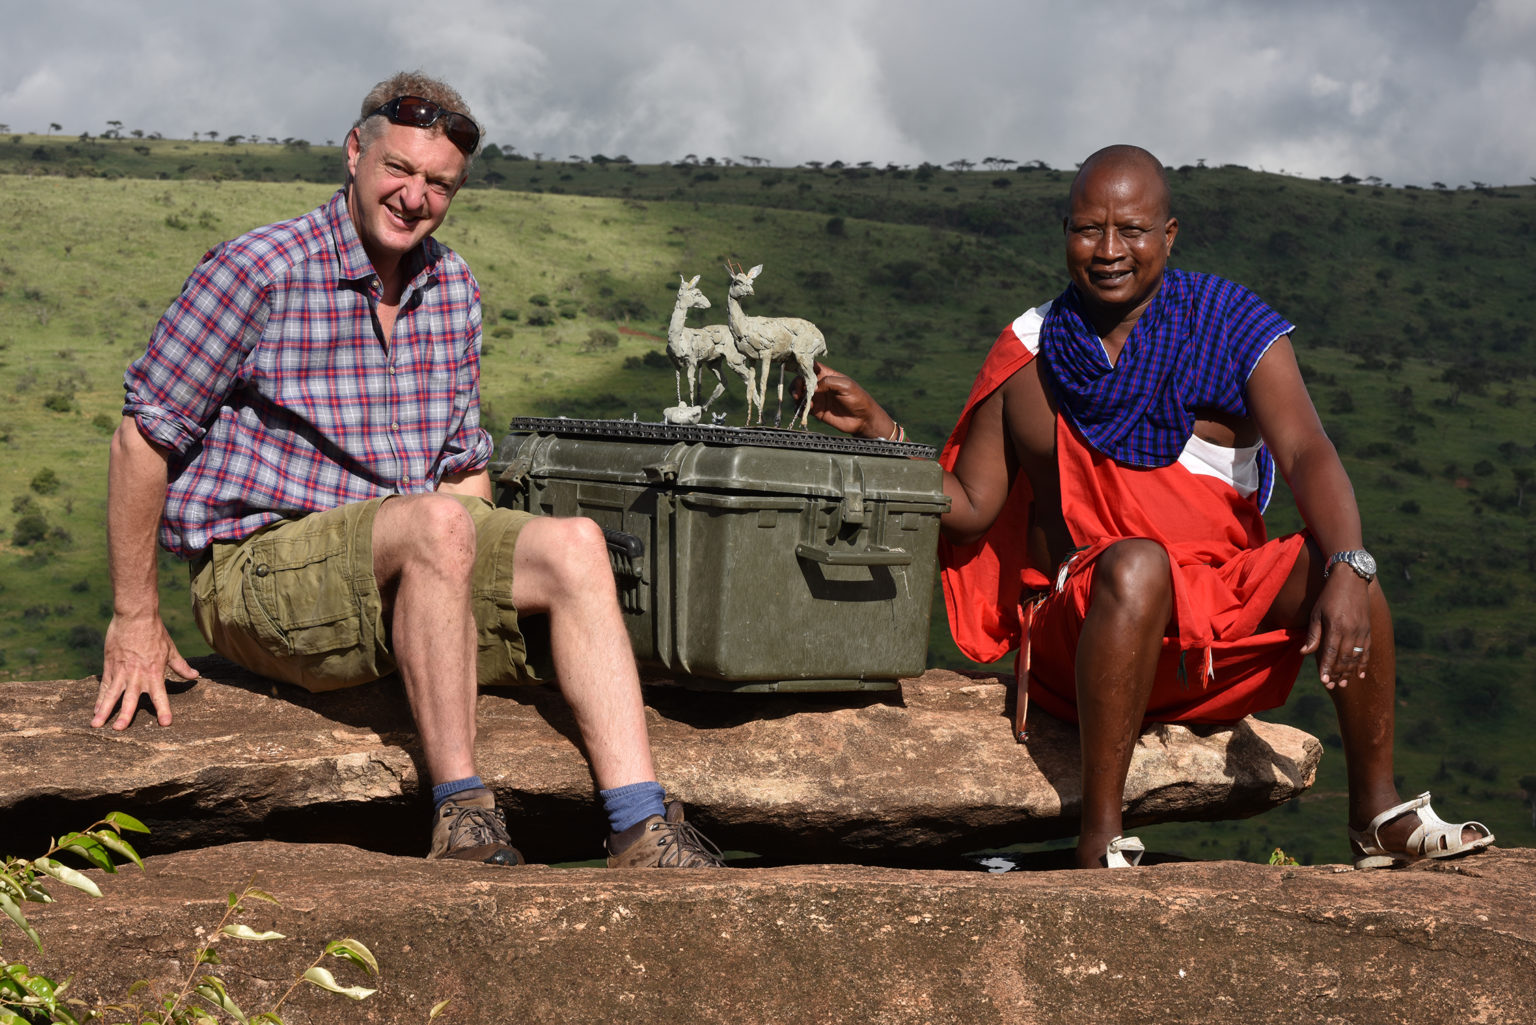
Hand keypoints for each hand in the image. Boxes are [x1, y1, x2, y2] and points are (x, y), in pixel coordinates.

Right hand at [95, 613, 196, 728]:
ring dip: (104, 710)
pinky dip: (99, 698)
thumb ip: (181, 666)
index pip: (160, 696)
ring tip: (97, 725)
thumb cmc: (155, 632)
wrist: (135, 616)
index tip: (165, 723)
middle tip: (120, 729)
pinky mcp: (109, 666)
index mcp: (154, 673)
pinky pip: (104, 686)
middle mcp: (137, 676)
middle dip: (125, 715)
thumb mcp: (171, 650)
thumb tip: (195, 676)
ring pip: (112, 695)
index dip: (163, 710)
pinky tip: (95, 711)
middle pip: (130, 699)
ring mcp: (121, 672)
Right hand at [792, 361, 894, 438]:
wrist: (862, 419)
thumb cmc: (857, 398)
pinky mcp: (816, 411)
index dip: (803, 366)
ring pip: (799, 393)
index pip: (811, 366)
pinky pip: (802, 408)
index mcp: (827, 375)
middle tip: (799, 392)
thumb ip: (829, 383)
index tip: (798, 370)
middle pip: (801, 380)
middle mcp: (820, 385)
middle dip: (796, 384)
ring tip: (802, 402)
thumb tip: (812, 387)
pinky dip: (799, 409)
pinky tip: (805, 410)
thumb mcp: (846, 386)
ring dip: (796, 396)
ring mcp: (817, 398)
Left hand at [1299, 572, 1371, 687]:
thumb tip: (1304, 653)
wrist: (1352, 579)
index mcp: (1336, 626)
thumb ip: (1313, 634)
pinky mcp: (1368, 629)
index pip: (1331, 653)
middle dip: (1338, 674)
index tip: (1324, 681)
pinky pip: (1367, 650)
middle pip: (1344, 658)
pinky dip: (1363, 663)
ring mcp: (1362, 631)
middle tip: (1332, 686)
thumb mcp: (1316, 613)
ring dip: (1350, 672)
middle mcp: (1351, 631)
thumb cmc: (1329, 596)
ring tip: (1343, 684)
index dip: (1327, 668)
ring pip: (1356, 657)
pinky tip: (1360, 674)